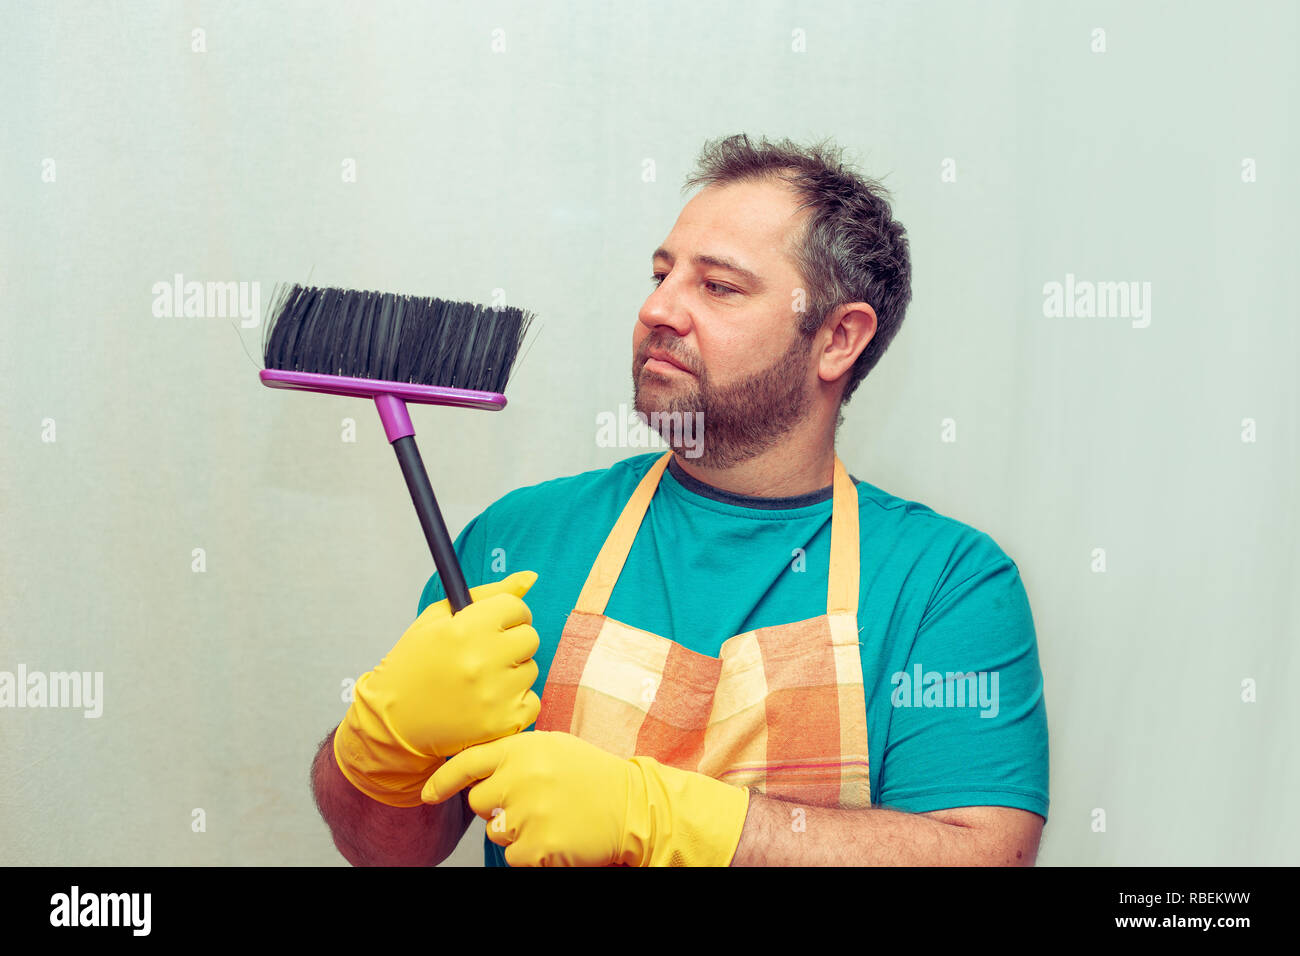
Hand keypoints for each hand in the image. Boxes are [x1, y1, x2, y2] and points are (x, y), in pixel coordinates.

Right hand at [333, 571, 541, 806]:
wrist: (394, 721)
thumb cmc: (415, 664)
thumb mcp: (438, 618)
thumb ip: (487, 594)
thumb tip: (531, 577)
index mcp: (464, 629)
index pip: (516, 607)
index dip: (506, 614)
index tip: (494, 624)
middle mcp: (482, 660)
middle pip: (530, 637)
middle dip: (511, 641)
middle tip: (485, 653)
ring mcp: (494, 694)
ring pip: (531, 669)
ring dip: (512, 673)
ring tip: (480, 681)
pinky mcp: (503, 722)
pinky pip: (532, 702)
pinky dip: (515, 703)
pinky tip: (487, 703)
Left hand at [422, 730, 750, 866]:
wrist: (634, 805)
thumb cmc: (592, 775)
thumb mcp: (553, 747)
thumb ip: (515, 754)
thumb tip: (477, 771)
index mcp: (522, 748)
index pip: (467, 762)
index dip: (442, 780)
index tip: (426, 794)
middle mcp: (520, 777)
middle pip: (478, 803)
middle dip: (497, 807)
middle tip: (532, 803)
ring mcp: (529, 812)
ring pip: (496, 832)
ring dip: (516, 831)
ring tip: (551, 817)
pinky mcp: (539, 844)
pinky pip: (514, 857)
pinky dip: (532, 854)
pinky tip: (556, 837)